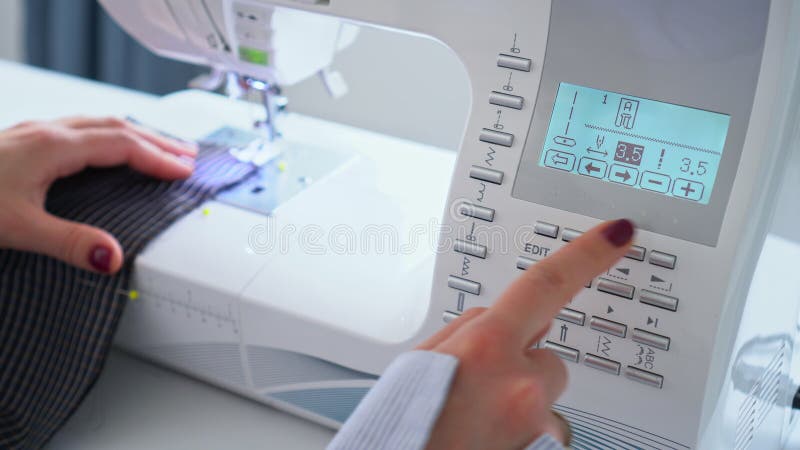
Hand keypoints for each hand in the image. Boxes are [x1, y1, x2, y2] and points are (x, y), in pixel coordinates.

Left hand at [0, 117, 196, 273]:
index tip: (184, 171)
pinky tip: (104, 148)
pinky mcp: (21, 142)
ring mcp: (32, 134)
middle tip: (187, 155)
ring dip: (134, 134)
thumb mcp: (18, 227)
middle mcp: (45, 133)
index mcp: (52, 146)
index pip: (122, 145)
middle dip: (157, 141)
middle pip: (116, 127)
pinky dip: (108, 136)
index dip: (158, 158)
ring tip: (158, 147)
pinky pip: (79, 129)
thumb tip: (113, 256)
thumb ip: (70, 243)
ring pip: (97, 124)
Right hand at [419, 219, 634, 448]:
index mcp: (485, 349)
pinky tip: (483, 434)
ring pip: (542, 393)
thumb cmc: (402, 427)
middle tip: (473, 386)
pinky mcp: (540, 447)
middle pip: (546, 353)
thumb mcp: (421, 363)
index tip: (618, 235)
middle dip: (520, 359)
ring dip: (517, 397)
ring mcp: (536, 423)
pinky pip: (538, 424)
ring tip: (471, 419)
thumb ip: (469, 331)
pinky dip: (516, 425)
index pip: (547, 285)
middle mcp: (521, 386)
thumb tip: (501, 321)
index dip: (587, 254)